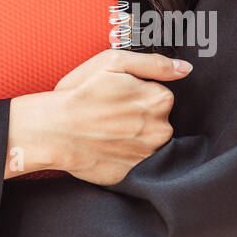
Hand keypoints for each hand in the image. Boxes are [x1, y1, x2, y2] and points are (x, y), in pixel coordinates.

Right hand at [5, 50, 192, 184]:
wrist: (52, 131)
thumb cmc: (79, 94)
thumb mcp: (113, 62)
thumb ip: (154, 63)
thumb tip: (184, 68)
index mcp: (159, 99)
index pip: (160, 93)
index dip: (137, 91)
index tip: (117, 93)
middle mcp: (161, 130)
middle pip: (157, 119)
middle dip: (138, 114)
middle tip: (109, 112)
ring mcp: (148, 155)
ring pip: (147, 141)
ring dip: (133, 136)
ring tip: (105, 129)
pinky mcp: (133, 174)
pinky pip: (136, 162)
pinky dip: (123, 154)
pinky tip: (105, 145)